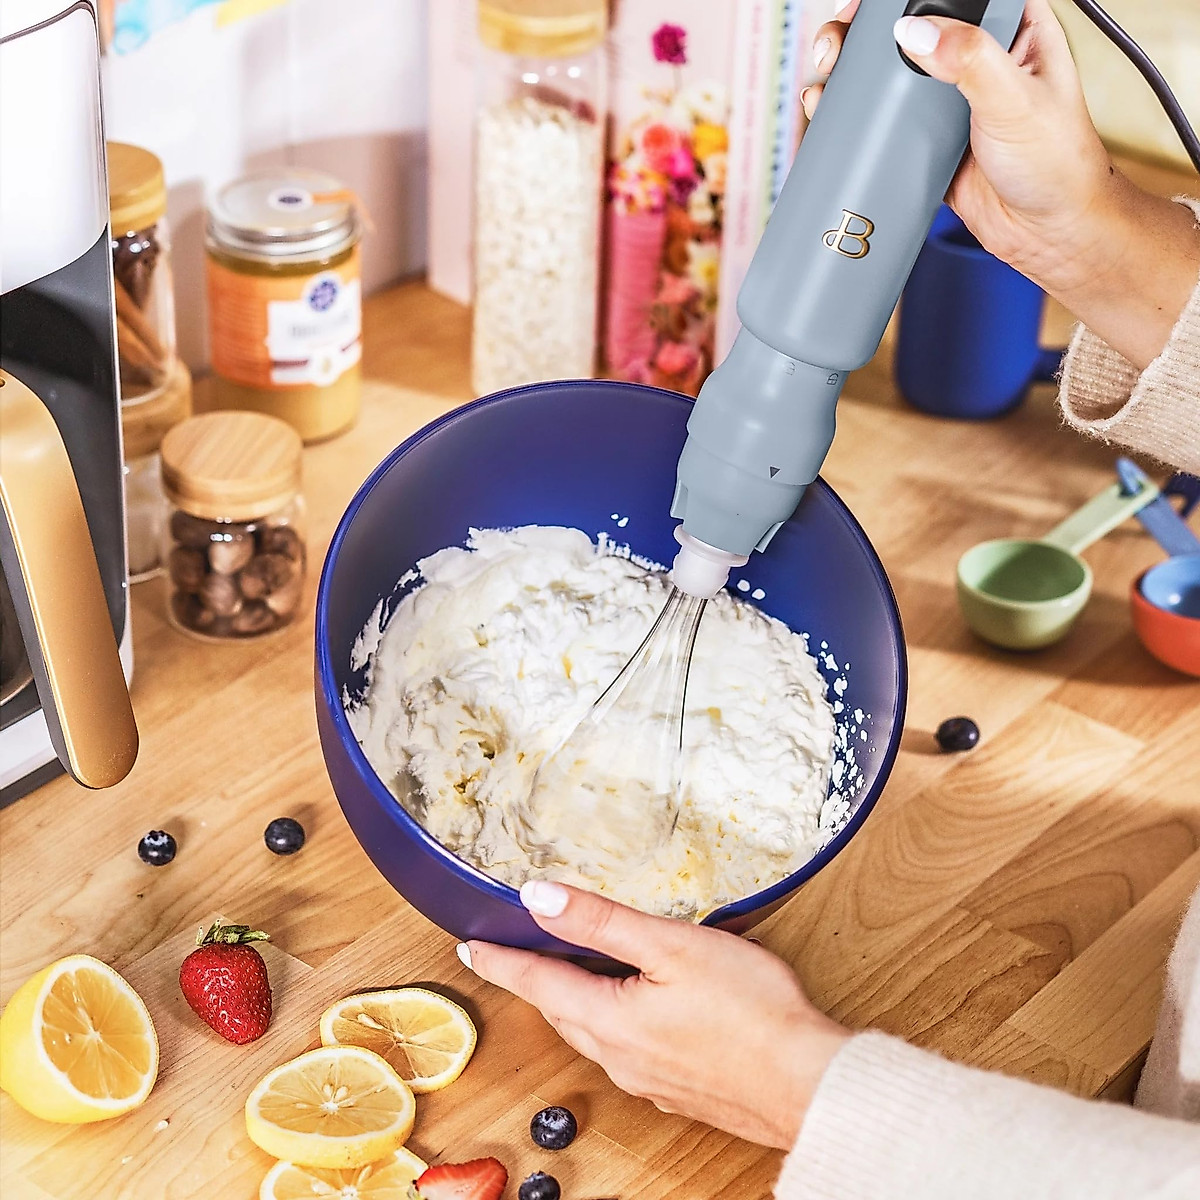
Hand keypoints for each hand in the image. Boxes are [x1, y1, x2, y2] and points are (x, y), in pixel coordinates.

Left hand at [460, 880, 848, 1149]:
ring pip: (594, 1032)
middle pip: (562, 1010)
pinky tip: (633, 1009)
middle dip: (535, 980)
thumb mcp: (670, 946)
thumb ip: (602, 921)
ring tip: (567, 972)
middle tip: (513, 955)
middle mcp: (621, 1058)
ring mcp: (650, 1079)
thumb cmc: (751, 1014)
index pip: (538, 982)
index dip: (501, 960)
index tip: (470, 947)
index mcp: (609, 1021)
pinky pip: (627, 1049)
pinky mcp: (678, 1088)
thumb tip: (537, 898)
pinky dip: (613, 1021)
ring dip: (573, 1001)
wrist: (809, 1086)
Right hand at [806, 1, 1199, 368]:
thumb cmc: (1057, 164)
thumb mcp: (1015, 102)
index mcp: (1012, 27)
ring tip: (826, 72)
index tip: (869, 5)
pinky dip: (852, 114)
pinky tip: (829, 109)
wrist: (1049, 233)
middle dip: (864, 29)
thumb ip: (970, 60)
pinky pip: (883, 120)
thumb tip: (913, 31)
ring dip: (851, 68)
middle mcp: (977, 56)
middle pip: (909, 25)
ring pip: (889, 71)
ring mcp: (947, 100)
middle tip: (838, 41)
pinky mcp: (926, 139)